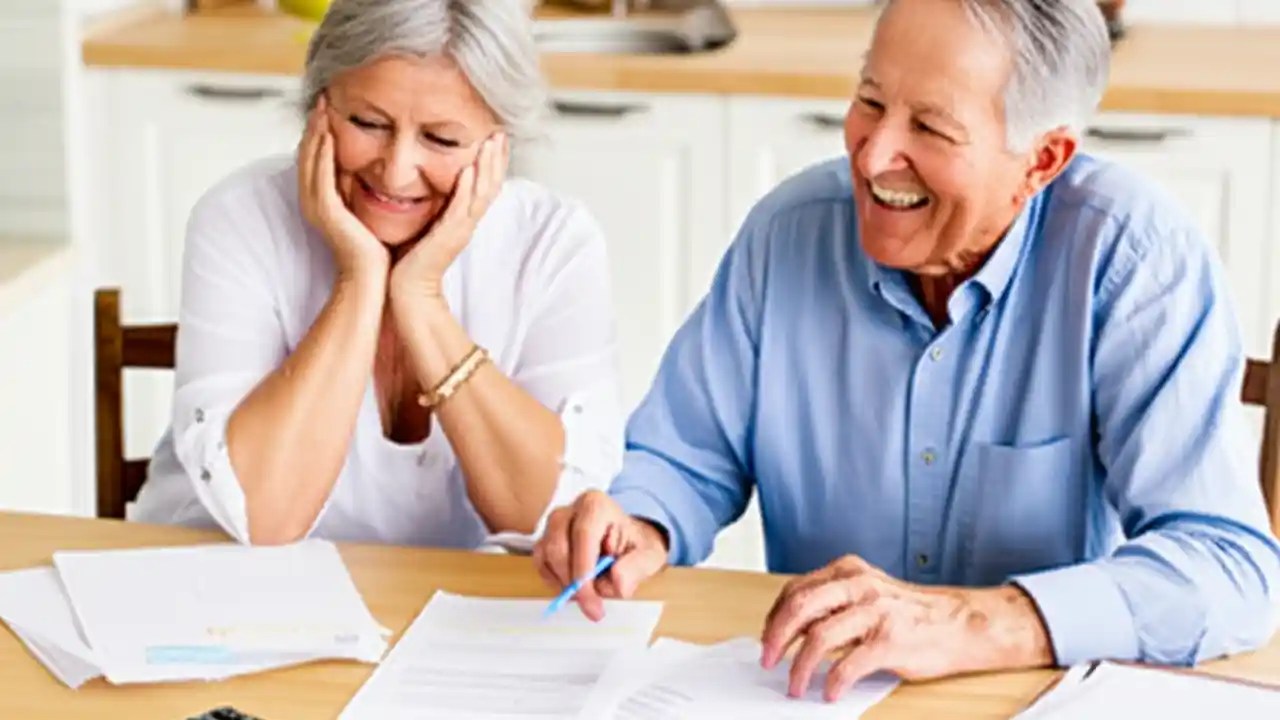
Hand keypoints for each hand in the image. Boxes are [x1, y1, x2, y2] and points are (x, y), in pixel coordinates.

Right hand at [297, 95, 388, 280]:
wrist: (371, 278)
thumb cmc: (374, 250)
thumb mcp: (366, 212)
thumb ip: (363, 192)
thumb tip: (373, 171)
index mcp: (321, 200)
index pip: (315, 158)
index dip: (319, 132)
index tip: (329, 108)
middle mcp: (313, 201)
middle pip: (308, 154)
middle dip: (314, 125)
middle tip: (322, 98)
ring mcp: (316, 205)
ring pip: (310, 160)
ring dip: (316, 132)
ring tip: (323, 107)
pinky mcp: (326, 210)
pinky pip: (321, 174)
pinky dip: (323, 152)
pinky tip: (328, 133)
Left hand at [389, 132, 508, 304]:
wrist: (408, 291)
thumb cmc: (412, 260)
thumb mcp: (427, 225)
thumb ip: (434, 207)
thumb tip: (427, 185)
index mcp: (462, 219)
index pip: (484, 186)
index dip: (492, 163)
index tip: (495, 139)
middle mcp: (466, 223)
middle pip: (490, 186)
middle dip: (496, 158)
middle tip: (500, 132)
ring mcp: (460, 230)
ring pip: (481, 193)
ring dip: (487, 167)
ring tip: (491, 143)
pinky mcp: (448, 237)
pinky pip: (461, 209)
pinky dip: (466, 189)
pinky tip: (468, 170)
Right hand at [532, 491, 669, 620]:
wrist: (626, 541)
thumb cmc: (635, 545)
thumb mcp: (649, 556)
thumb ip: (636, 568)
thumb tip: (617, 583)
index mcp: (596, 506)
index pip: (583, 535)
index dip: (583, 572)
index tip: (592, 603)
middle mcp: (570, 510)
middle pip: (558, 546)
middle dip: (573, 582)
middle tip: (592, 606)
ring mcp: (554, 524)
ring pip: (546, 556)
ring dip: (564, 582)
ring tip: (588, 592)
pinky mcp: (545, 539)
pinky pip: (541, 563)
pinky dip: (555, 581)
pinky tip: (575, 586)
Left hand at [760, 555, 1051, 701]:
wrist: (959, 624)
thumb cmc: (909, 612)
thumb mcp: (866, 593)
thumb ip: (832, 602)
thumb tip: (789, 629)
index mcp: (848, 571)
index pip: (796, 590)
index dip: (775, 618)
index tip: (767, 639)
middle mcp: (859, 586)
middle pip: (800, 607)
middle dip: (776, 638)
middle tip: (767, 661)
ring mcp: (875, 612)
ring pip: (819, 638)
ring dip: (799, 668)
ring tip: (795, 686)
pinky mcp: (890, 641)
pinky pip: (849, 665)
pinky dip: (832, 683)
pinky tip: (829, 692)